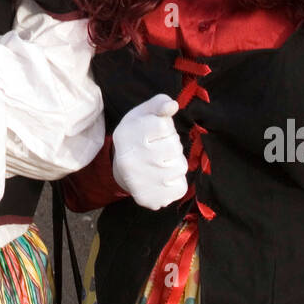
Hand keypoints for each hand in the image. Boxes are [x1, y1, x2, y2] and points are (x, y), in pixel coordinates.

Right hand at [112, 94, 188, 210]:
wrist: (122, 170)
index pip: (164, 125)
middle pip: (175, 146)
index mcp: (127, 134)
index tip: (155, 131)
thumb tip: (173, 105)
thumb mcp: (143, 114)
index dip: (165, 127)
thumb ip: (159, 104)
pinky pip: (181, 187)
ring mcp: (140, 181)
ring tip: (161, 162)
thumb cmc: (137, 136)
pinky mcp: (149, 199)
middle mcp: (131, 159)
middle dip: (171, 144)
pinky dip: (177, 182)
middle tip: (157, 148)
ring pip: (181, 166)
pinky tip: (163, 178)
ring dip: (176, 162)